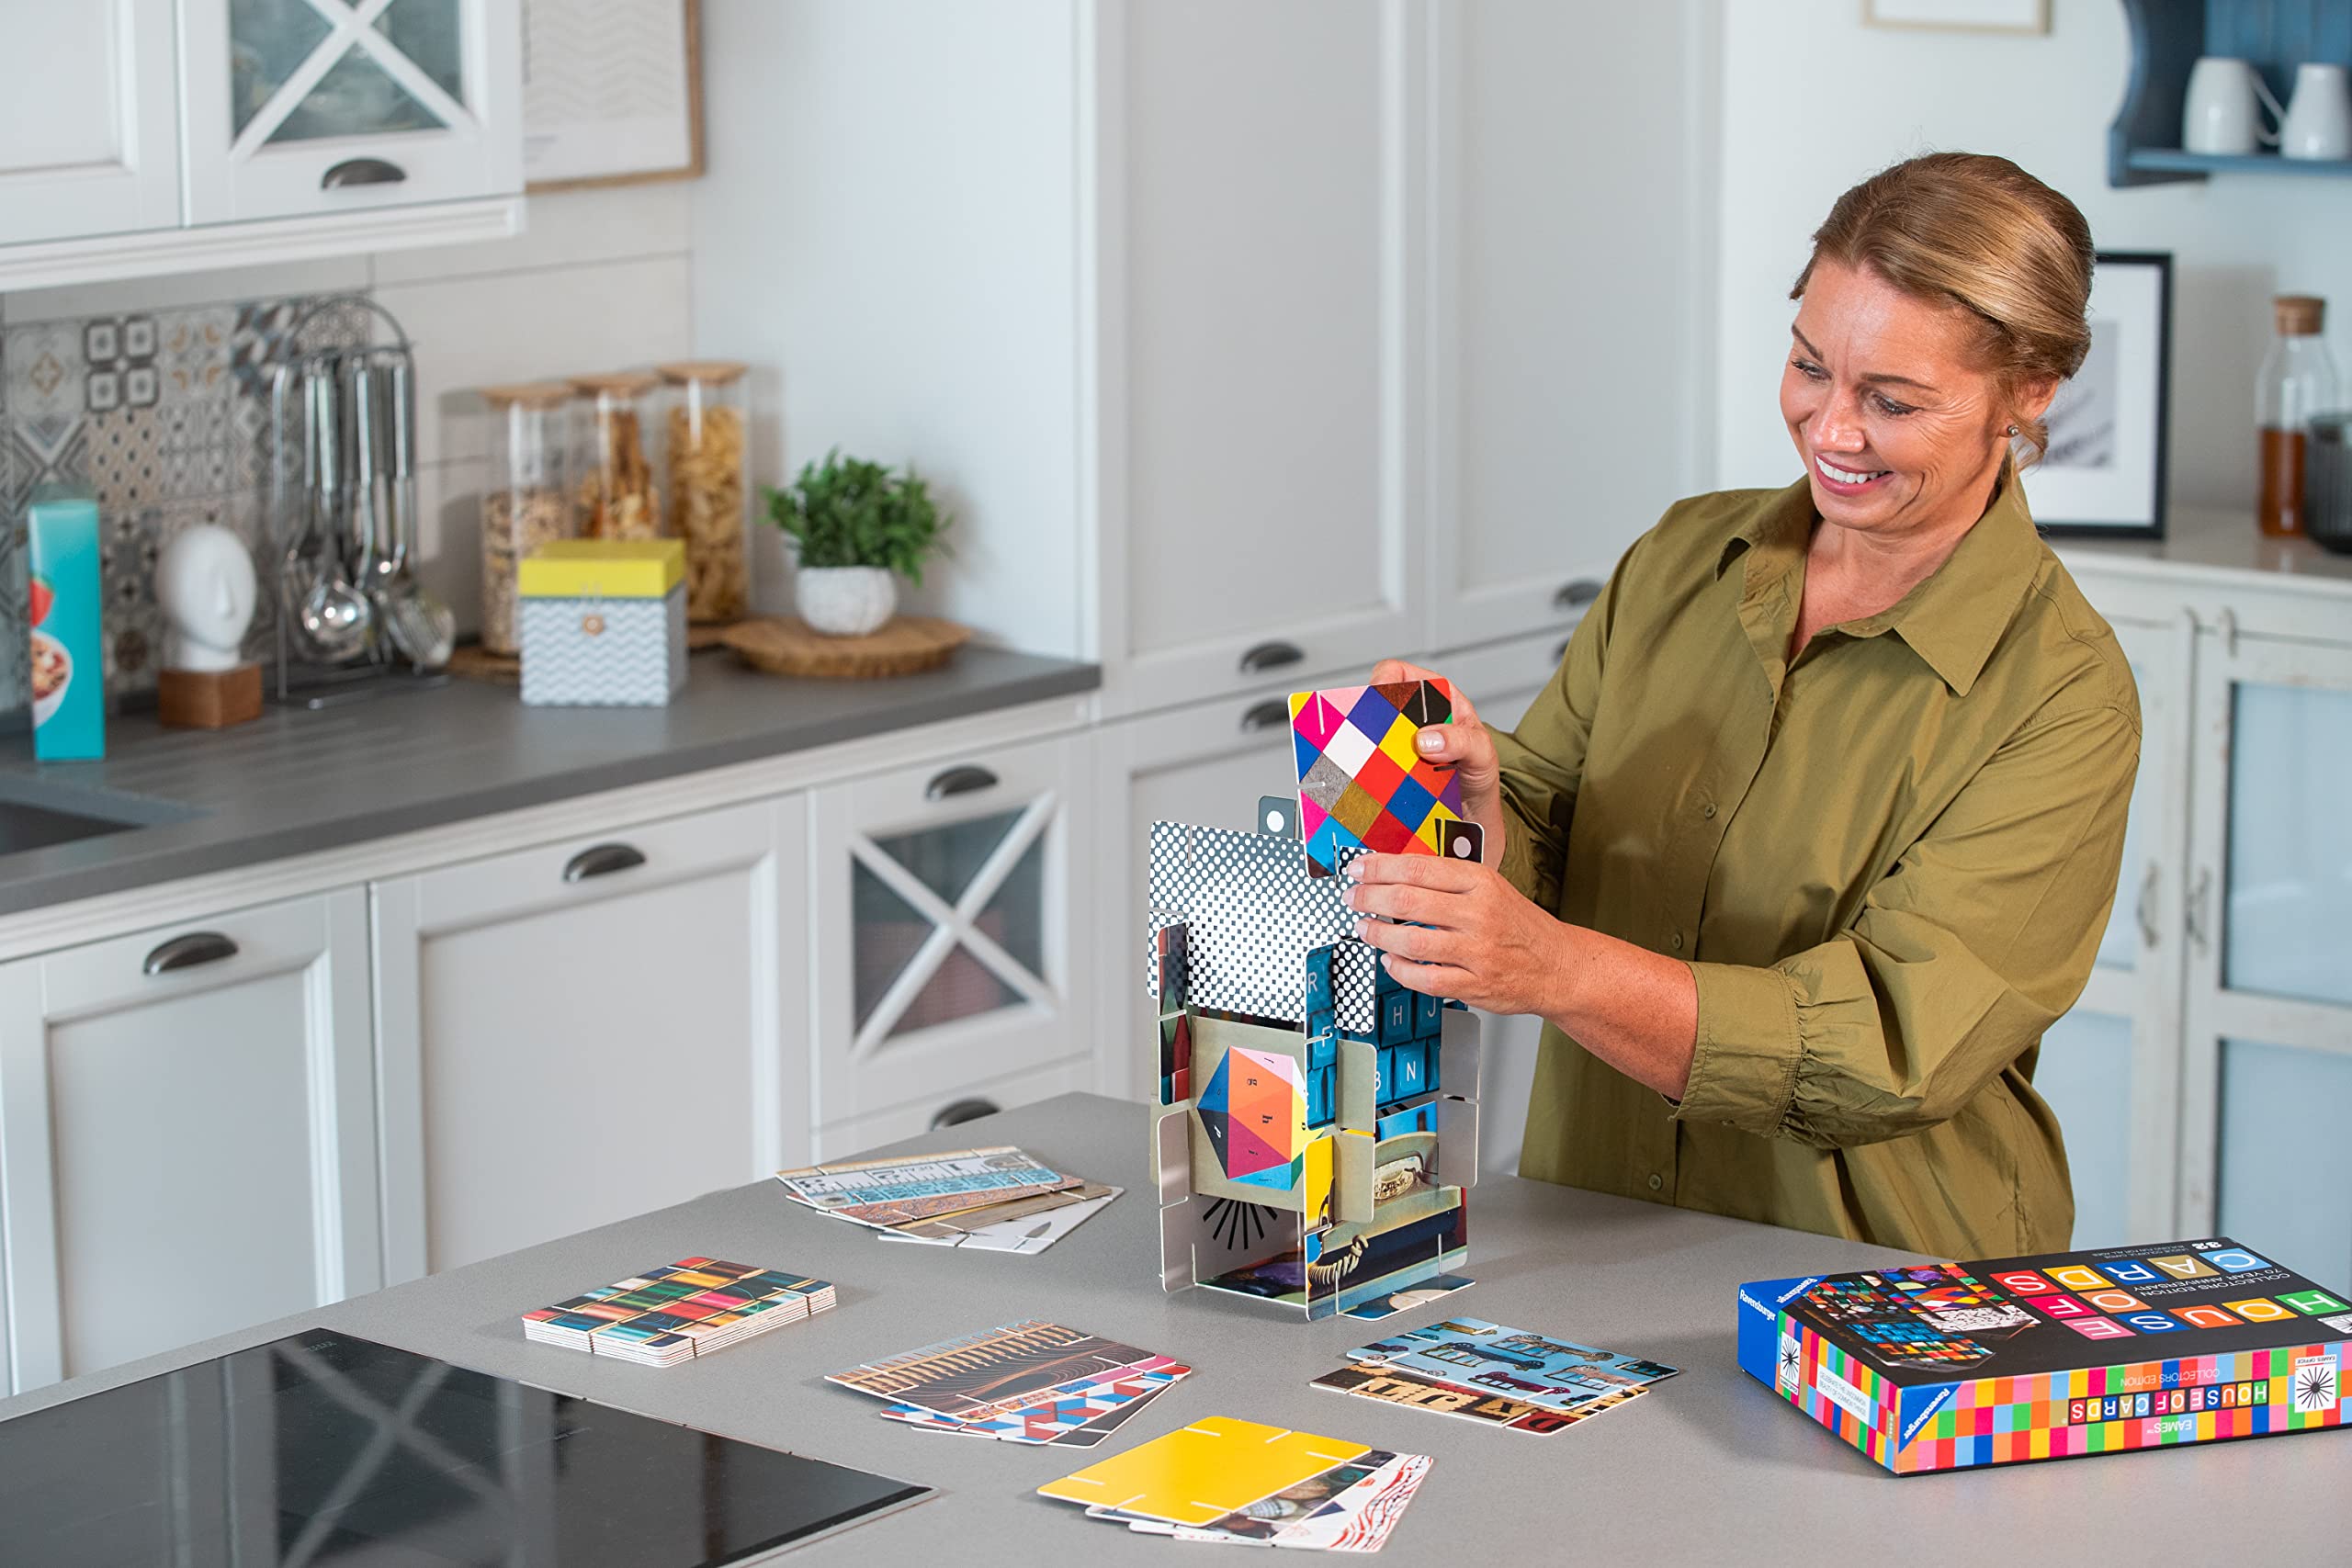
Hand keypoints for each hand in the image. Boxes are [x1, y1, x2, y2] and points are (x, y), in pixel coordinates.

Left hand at [1345, 851, 1567, 1016]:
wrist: (1558, 966)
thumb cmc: (1520, 926)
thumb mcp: (1491, 888)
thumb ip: (1448, 881)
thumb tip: (1394, 873)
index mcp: (1481, 882)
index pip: (1418, 868)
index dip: (1379, 867)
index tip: (1359, 869)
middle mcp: (1479, 914)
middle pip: (1408, 900)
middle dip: (1369, 898)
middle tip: (1353, 899)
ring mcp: (1477, 952)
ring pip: (1411, 941)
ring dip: (1378, 934)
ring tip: (1365, 929)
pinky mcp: (1475, 985)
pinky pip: (1425, 978)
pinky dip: (1400, 969)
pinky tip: (1390, 960)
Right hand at [1367, 659, 1506, 859]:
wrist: (1475, 817)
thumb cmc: (1480, 776)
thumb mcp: (1483, 756)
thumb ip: (1464, 742)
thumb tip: (1426, 739)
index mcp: (1435, 699)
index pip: (1400, 675)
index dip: (1384, 680)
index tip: (1377, 700)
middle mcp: (1411, 719)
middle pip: (1375, 707)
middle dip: (1367, 721)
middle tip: (1368, 742)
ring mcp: (1396, 746)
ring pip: (1368, 740)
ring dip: (1364, 753)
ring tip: (1368, 769)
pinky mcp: (1387, 772)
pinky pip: (1369, 768)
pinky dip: (1366, 776)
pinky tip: (1371, 787)